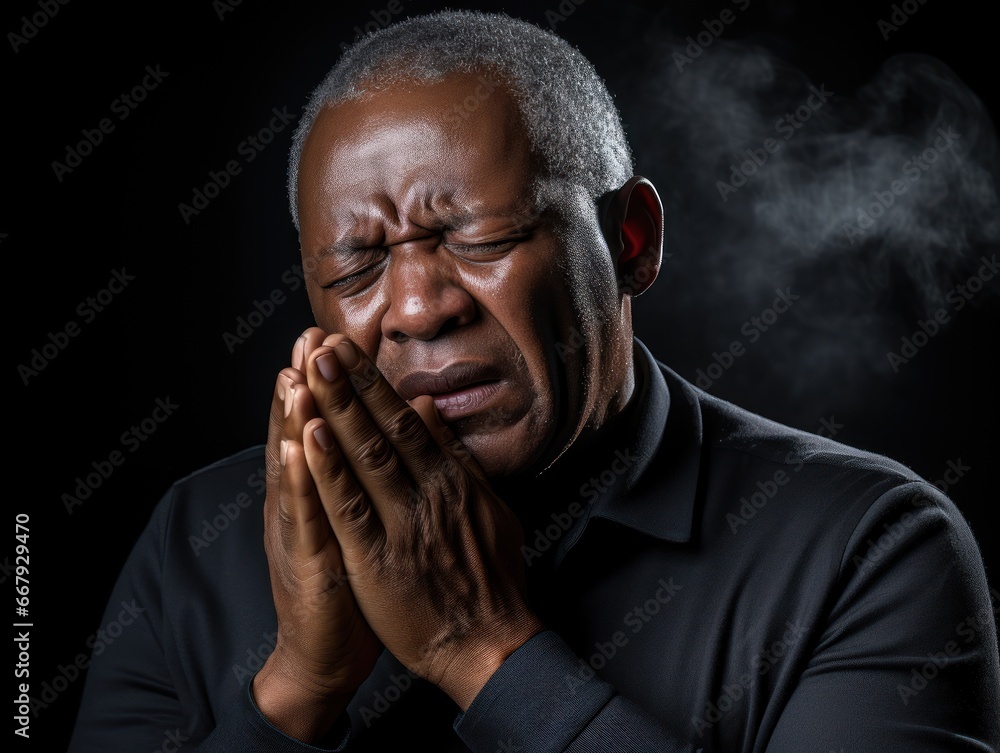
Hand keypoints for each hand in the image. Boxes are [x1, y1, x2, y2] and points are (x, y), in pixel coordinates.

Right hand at [253, 329, 381, 741]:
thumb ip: (369, 472)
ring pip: (296, 466)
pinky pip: (303, 515)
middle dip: (308, 383)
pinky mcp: (307, 561)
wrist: (324, 652)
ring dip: (293, 418)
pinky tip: (295, 445)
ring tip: (294, 374)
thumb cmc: (351, 583)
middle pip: (304, 433)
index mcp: (323, 491)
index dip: (327, 382)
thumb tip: (399, 423)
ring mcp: (300, 530)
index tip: (328, 335)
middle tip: (307, 337)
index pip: (323, 425)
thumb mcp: (362, 520)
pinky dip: (298, 478)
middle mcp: (304, 503)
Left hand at [299, 334, 544, 708]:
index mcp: (450, 481)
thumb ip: (457, 459)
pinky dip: (328, 471)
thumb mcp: (489, 509)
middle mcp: (428, 494)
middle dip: (350, 383)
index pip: (405, 420)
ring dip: (336, 410)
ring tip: (312, 369)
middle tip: (323, 342)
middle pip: (383, 428)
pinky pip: (349, 510)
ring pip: (365, 458)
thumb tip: (430, 411)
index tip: (348, 348)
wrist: (492, 646)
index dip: (373, 382)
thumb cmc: (492, 581)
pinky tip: (309, 437)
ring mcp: (403, 525)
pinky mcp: (379, 561)